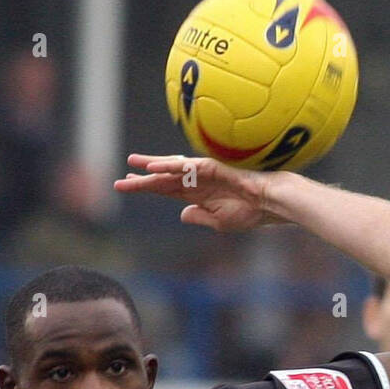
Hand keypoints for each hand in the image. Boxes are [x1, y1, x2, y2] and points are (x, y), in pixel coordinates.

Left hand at [114, 154, 284, 231]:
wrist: (269, 204)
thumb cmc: (249, 213)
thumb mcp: (219, 223)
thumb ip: (199, 217)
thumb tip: (181, 213)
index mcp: (197, 195)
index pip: (165, 190)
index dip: (145, 188)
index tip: (126, 185)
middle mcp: (196, 182)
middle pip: (163, 178)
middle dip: (141, 179)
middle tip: (120, 180)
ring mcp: (203, 174)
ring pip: (171, 170)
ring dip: (152, 167)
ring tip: (133, 165)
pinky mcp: (211, 169)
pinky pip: (186, 167)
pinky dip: (170, 167)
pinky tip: (154, 168)